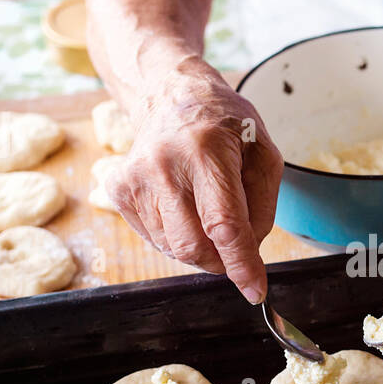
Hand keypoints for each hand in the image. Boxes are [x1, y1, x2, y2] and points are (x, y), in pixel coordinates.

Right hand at [104, 66, 281, 303]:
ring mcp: (135, 178)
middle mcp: (164, 165)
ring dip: (200, 246)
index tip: (254, 289)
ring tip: (206, 209)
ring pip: (174, 249)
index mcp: (206, 151)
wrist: (170, 94)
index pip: (224, 224)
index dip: (241, 263)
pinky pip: (155, 239)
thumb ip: (262, 207)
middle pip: (194, 246)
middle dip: (221, 259)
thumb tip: (249, 253)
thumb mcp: (263, 153)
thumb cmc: (224, 124)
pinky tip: (184, 206)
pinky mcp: (118, 190)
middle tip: (234, 245)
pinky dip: (177, 237)